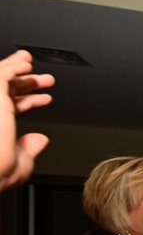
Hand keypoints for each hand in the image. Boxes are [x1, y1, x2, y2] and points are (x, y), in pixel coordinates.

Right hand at [1, 50, 53, 191]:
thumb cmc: (2, 172)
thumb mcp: (22, 161)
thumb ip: (30, 147)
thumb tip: (40, 140)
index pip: (11, 107)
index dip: (30, 101)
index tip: (46, 98)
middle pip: (6, 90)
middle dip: (25, 81)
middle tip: (44, 78)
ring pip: (2, 79)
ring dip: (18, 68)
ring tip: (31, 62)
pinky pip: (1, 75)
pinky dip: (13, 68)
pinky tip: (26, 66)